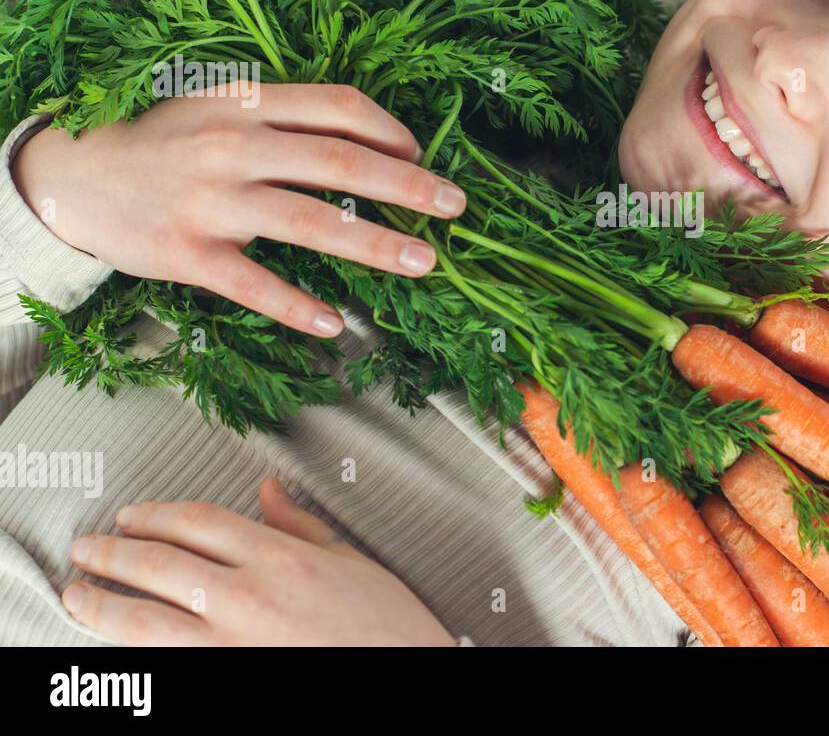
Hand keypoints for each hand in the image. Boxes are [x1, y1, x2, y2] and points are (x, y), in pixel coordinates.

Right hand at [12, 83, 463, 336]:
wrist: (75, 176)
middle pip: (339, 163)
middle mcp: (234, 148)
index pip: (338, 106)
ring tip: (424, 261)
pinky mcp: (189, 254)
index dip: (391, 129)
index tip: (425, 153)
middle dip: (407, 184)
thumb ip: (284, 119)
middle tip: (456, 205)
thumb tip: (368, 140)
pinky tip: (338, 326)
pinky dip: (298, 308)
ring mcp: (212, 203)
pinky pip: (255, 285)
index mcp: (247, 105)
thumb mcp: (219, 107)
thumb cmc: (163, 141)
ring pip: (310, 223)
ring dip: (374, 244)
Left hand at [62, 478, 457, 645]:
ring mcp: (230, 646)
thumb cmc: (387, 625)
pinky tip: (116, 643)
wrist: (408, 674)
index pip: (197, 524)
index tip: (131, 515)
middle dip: (112, 552)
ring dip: (100, 605)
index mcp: (280, 558)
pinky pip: (163, 663)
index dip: (155, 514)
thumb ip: (298, 524)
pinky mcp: (224, 680)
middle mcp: (248, 598)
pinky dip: (131, 651)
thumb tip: (266, 492)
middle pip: (158, 565)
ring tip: (76, 594)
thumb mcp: (349, 559)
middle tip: (87, 547)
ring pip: (143, 621)